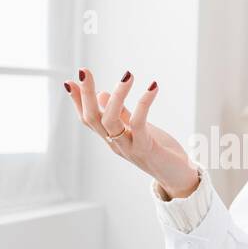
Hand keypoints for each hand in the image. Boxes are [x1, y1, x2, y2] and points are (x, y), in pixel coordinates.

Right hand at [64, 67, 200, 197]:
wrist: (177, 177)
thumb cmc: (158, 151)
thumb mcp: (137, 129)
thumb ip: (121, 114)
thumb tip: (103, 94)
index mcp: (111, 137)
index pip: (88, 119)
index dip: (78, 101)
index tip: (70, 81)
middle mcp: (115, 143)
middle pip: (92, 119)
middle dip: (85, 94)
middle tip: (84, 70)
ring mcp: (128, 147)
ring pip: (110, 121)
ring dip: (117, 96)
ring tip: (128, 75)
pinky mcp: (145, 148)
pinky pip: (138, 123)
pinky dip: (143, 103)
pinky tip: (152, 87)